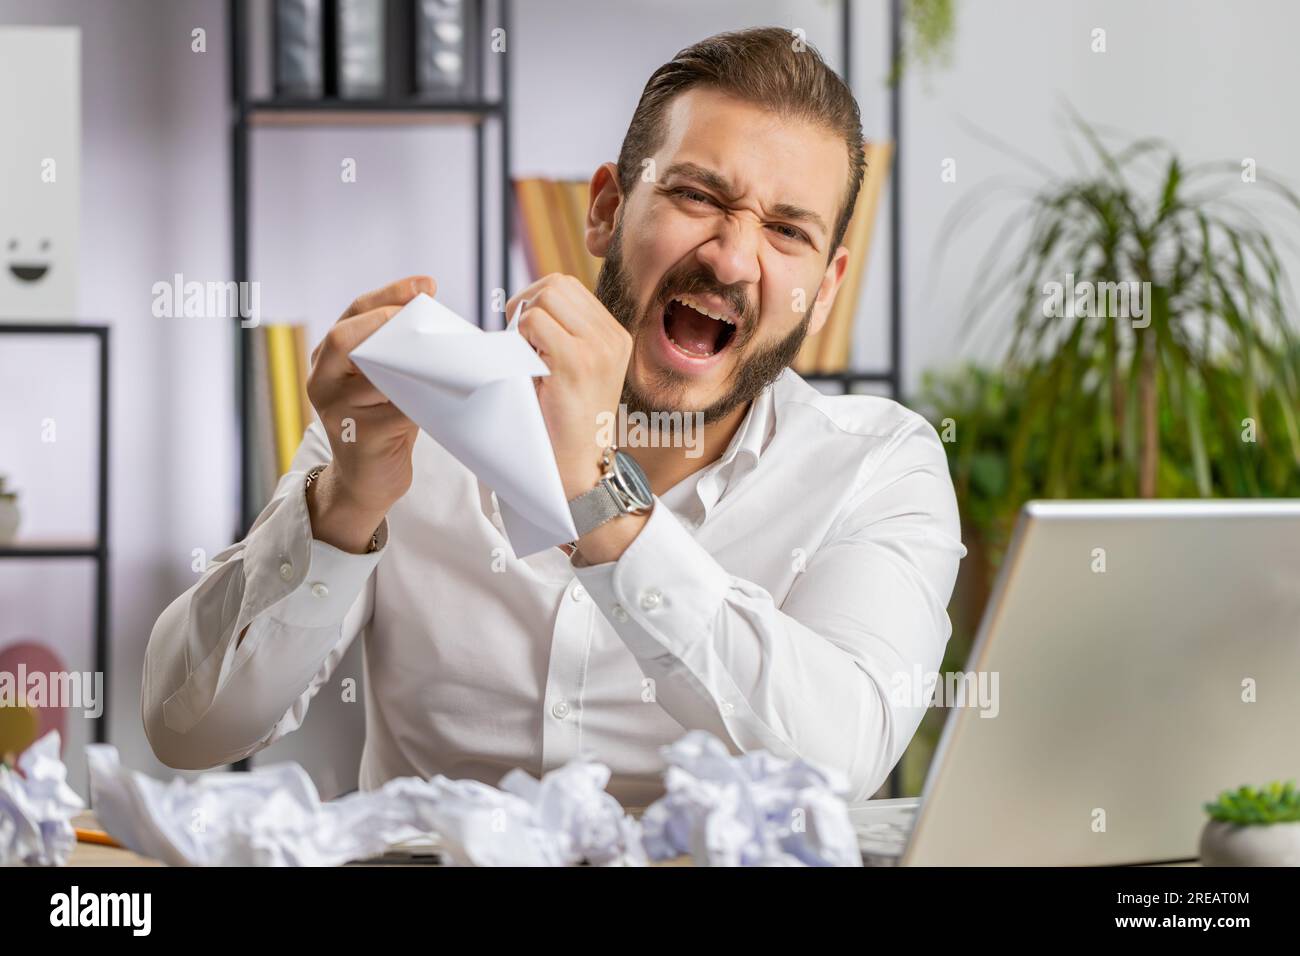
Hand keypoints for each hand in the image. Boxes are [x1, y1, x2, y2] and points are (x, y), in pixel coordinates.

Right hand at [304, 276, 435, 547]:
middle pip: (344, 338)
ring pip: (371, 376)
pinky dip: (419, 401)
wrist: (368, 480)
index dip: (388, 295)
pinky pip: (393, 412)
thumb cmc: (384, 421)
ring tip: (442, 355)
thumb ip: (397, 350)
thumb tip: (436, 313)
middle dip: (386, 322)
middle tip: (424, 315)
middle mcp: (322, 379)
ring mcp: (335, 410)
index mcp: (328, 358)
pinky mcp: (358, 438)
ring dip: (410, 363)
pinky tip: (440, 395)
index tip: (426, 284)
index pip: (353, 313)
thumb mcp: (385, 379)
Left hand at [506, 274, 633, 500]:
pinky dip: (520, 338)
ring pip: (546, 297)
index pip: (568, 286)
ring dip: (524, 321)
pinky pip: (535, 321)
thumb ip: (564, 336)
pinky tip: (527, 366)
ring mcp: (598, 349)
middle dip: (527, 304)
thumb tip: (528, 302)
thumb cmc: (565, 424)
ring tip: (527, 355)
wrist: (577, 470)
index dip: (537, 300)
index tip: (526, 334)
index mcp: (614, 337)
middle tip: (519, 341)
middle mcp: (613, 338)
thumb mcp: (576, 372)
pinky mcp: (577, 363)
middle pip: (556, 284)